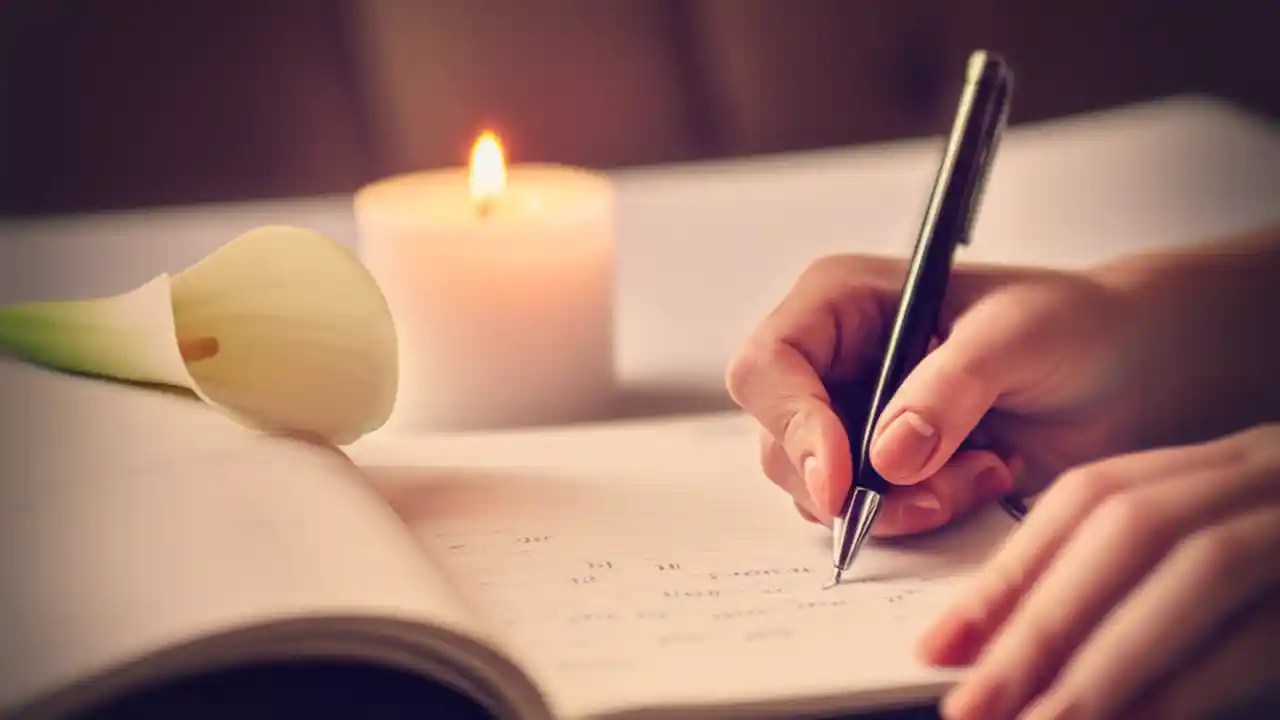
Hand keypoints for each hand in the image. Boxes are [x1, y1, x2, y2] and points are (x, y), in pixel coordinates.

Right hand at [725, 255, 1146, 534]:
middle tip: (934, 493)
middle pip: (779, 440)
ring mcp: (851, 418)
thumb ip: (949, 389)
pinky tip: (984, 476)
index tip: (841, 481)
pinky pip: (867, 517)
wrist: (1124, 373)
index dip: (791, 424)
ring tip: (984, 468)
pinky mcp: (880, 469)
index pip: (768, 364)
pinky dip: (925, 515)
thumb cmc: (1073, 326)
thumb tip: (886, 456)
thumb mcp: (1018, 336)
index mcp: (841, 301)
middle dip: (854, 483)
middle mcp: (831, 361)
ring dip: (902, 504)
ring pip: (819, 490)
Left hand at [920, 424, 1279, 719]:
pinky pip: (1262, 632)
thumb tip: (986, 644)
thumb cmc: (1271, 560)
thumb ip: (1107, 580)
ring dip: (1107, 662)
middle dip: (1042, 623)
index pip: (1085, 501)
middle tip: (972, 704)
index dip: (1007, 575)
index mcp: (1207, 464)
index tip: (938, 646)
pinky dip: (1188, 689)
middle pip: (1128, 529)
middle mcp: (1252, 477)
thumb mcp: (1202, 547)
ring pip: (1199, 573)